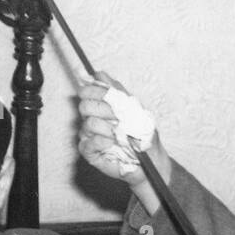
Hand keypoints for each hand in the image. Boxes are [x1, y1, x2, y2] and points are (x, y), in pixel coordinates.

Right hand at [78, 73, 170, 210]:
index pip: (88, 91)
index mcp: (101, 106)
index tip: (111, 96)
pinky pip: (89, 143)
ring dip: (109, 128)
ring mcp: (88, 135)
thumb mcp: (135, 108)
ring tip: (121, 135)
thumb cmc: (142, 135)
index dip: (96, 91)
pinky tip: (113, 144)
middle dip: (105, 110)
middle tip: (120, 118)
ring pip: (89, 124)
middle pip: (85, 106)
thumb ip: (117, 90)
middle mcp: (91, 119)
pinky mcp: (88, 152)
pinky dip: (103, 142)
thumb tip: (99, 73)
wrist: (149, 160)